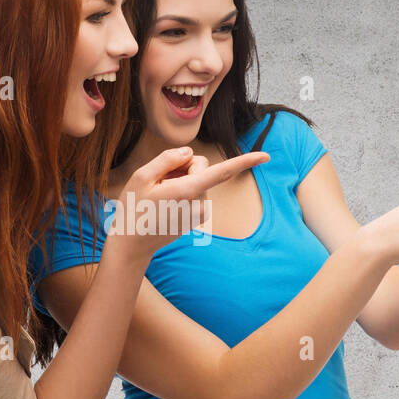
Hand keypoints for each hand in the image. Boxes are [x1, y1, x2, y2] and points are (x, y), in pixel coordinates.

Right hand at [110, 147, 269, 256]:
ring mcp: (199, 212)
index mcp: (188, 191)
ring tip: (160, 194)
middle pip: (201, 167)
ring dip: (180, 180)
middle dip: (184, 166)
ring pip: (197, 180)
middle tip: (160, 180)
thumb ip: (168, 158)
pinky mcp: (196, 217)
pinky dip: (181, 191)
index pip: (222, 172)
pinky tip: (165, 202)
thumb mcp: (142, 176)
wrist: (132, 244)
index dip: (245, 162)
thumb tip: (189, 153)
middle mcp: (199, 203)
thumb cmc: (134, 209)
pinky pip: (194, 193)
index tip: (267, 157)